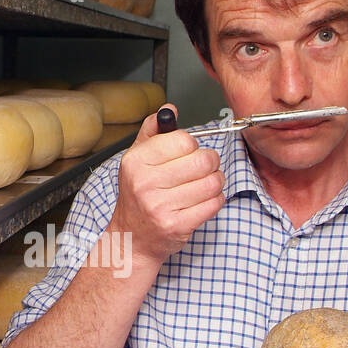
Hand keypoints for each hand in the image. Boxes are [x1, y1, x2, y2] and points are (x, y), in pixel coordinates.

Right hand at [106, 103, 225, 265]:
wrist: (132, 237)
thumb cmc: (137, 197)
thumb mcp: (136, 160)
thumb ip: (152, 132)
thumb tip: (169, 110)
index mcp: (136, 162)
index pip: (183, 140)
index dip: (192, 145)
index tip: (188, 153)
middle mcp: (145, 183)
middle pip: (202, 160)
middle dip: (210, 162)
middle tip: (204, 168)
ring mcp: (161, 206)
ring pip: (212, 182)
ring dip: (215, 182)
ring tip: (204, 185)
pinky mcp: (177, 225)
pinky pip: (213, 204)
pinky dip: (215, 200)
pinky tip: (203, 201)